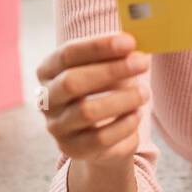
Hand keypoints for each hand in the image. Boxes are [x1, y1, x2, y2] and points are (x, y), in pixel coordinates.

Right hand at [37, 32, 151, 163]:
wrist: (103, 132)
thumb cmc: (107, 88)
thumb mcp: (108, 67)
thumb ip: (118, 54)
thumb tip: (137, 45)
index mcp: (48, 71)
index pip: (67, 54)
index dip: (98, 46)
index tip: (129, 42)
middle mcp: (46, 99)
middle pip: (72, 82)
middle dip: (111, 70)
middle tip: (142, 63)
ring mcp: (56, 127)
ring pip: (87, 112)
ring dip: (122, 99)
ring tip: (144, 92)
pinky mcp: (72, 149)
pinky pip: (100, 139)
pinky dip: (124, 125)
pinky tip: (137, 114)